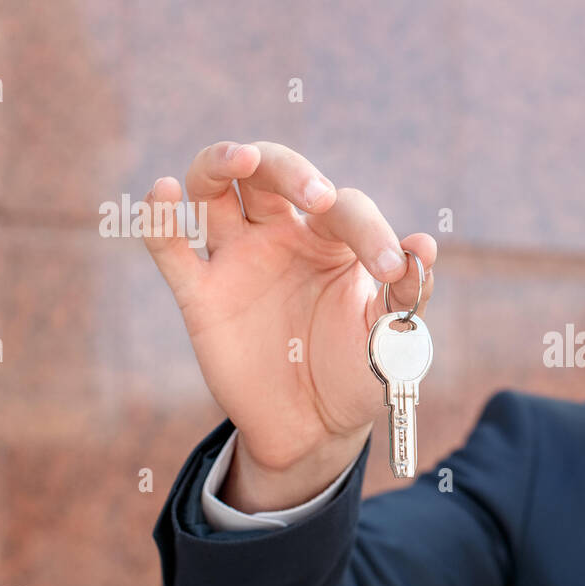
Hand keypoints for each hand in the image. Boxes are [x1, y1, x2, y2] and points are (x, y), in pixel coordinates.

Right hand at [143, 141, 435, 509]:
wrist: (317, 427)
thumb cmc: (358, 371)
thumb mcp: (392, 337)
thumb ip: (408, 292)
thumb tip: (425, 245)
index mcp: (334, 239)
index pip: (347, 209)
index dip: (371, 232)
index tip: (390, 273)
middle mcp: (282, 235)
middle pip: (273, 171)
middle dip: (293, 171)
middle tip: (319, 197)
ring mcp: (237, 258)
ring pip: (213, 185)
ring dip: (221, 160)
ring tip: (241, 158)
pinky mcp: (200, 294)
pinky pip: (170, 247)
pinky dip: (159, 217)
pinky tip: (163, 192)